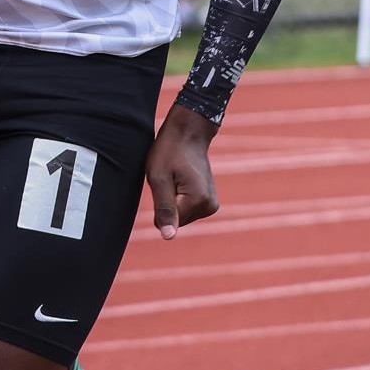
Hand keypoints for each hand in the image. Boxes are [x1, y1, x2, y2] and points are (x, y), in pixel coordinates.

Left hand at [145, 105, 219, 239]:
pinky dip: (178, 197)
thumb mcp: (159, 179)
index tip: (165, 180)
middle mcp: (210, 207)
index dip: (158, 202)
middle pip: (175, 220)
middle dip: (166, 201)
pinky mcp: (209, 201)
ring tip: (175, 176)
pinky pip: (185, 208)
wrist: (188, 132)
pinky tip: (180, 179)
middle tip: (168, 177)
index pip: (167, 221)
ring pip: (180, 215)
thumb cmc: (169, 151)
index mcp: (199, 202)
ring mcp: (212, 205)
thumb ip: (164, 209)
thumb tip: (168, 237)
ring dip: (172, 198)